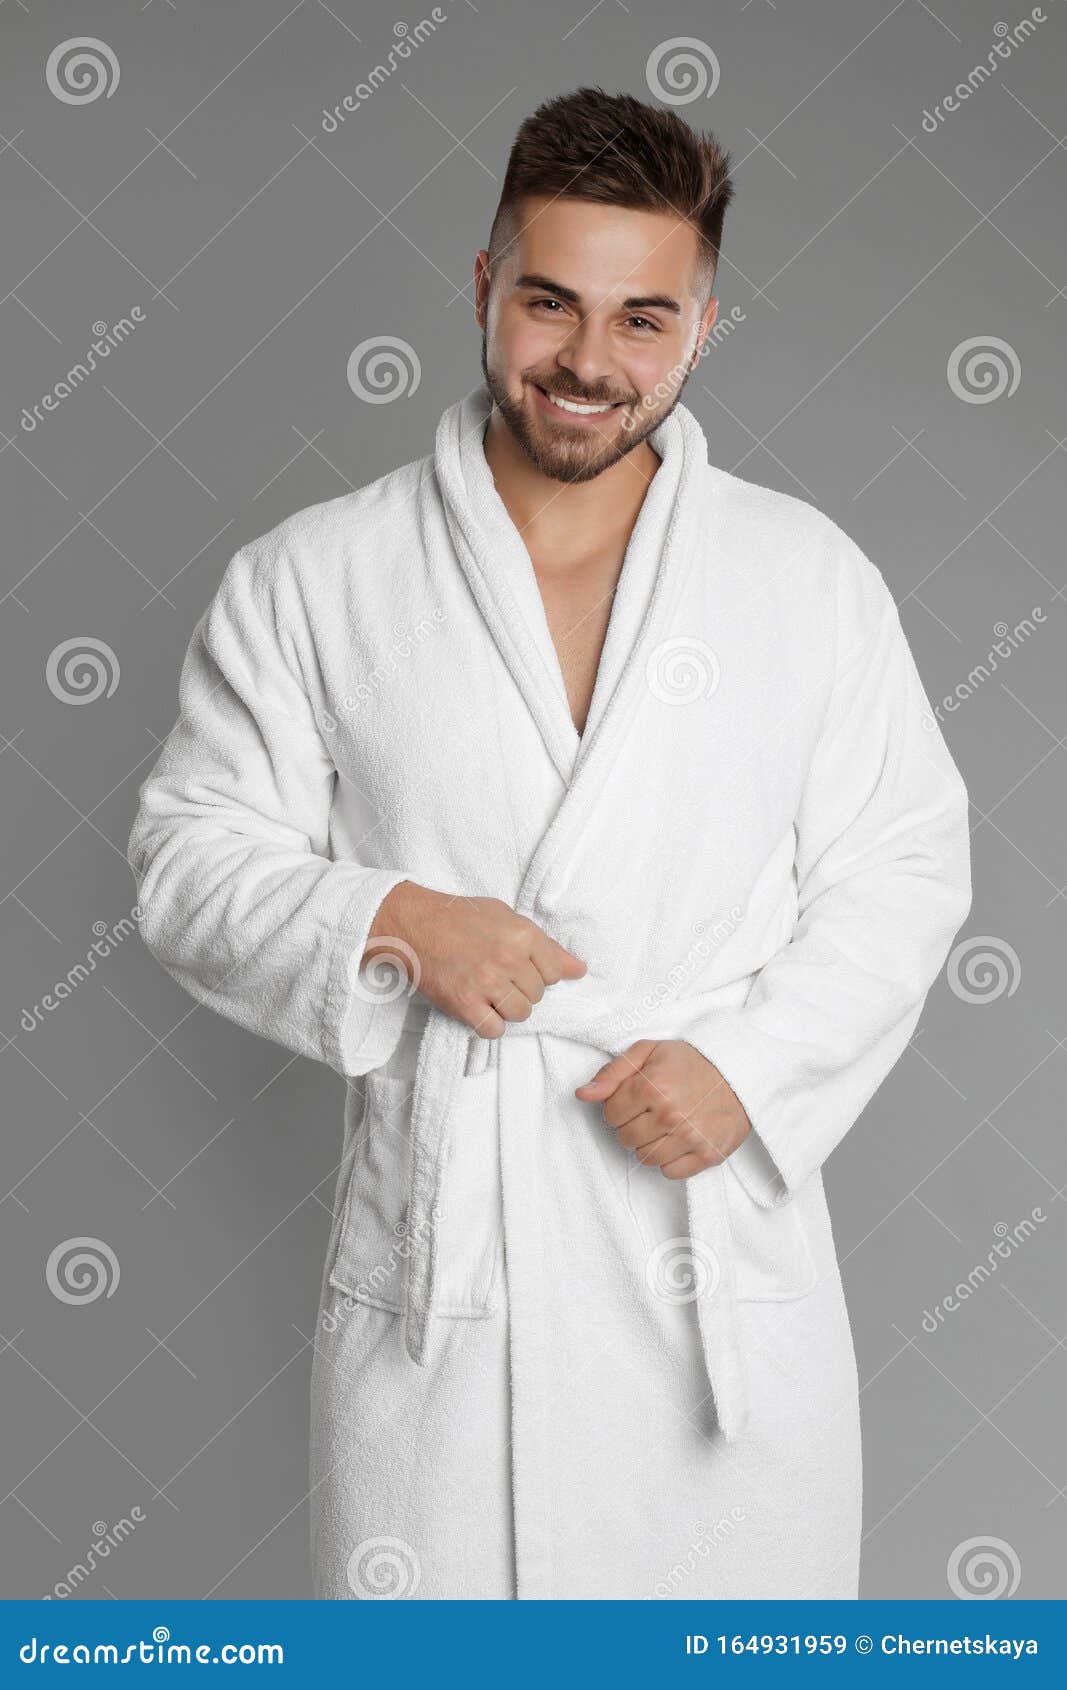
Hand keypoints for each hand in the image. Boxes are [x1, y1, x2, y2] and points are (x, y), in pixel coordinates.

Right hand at [364, 881, 585, 1037]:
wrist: (414, 925)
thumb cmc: (460, 918)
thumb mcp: (507, 917)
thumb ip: (545, 945)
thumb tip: (579, 970)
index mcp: (522, 934)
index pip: (555, 972)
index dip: (538, 972)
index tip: (520, 966)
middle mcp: (508, 959)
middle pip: (538, 995)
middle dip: (522, 988)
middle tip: (497, 974)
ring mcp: (486, 983)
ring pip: (521, 1014)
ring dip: (507, 1007)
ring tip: (489, 990)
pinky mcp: (464, 1004)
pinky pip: (494, 1030)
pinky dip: (489, 1023)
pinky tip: (479, 1006)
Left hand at [575, 1039, 750, 1179]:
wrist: (741, 1071)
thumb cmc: (691, 1061)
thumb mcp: (648, 1052)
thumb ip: (612, 1073)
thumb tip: (582, 1094)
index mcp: (651, 1086)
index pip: (610, 1115)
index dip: (619, 1106)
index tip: (636, 1098)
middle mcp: (669, 1114)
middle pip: (625, 1139)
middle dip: (632, 1125)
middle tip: (651, 1111)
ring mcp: (690, 1137)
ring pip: (645, 1158)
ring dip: (649, 1144)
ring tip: (665, 1125)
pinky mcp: (707, 1155)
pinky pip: (670, 1172)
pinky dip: (670, 1159)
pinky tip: (679, 1139)